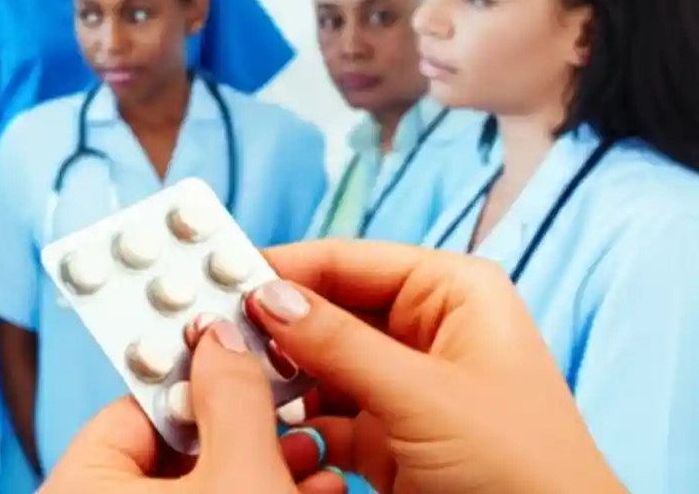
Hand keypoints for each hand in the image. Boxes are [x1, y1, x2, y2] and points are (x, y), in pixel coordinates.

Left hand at [42, 320, 347, 492]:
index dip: (198, 374)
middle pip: (177, 446)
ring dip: (269, 463)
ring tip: (316, 448)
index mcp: (80, 487)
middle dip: (246, 423)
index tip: (243, 346)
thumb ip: (230, 398)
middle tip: (291, 394)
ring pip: (205, 483)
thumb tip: (221, 334)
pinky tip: (316, 485)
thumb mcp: (242, 478)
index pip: (134, 407)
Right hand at [243, 240, 625, 493]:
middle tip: (209, 333)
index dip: (283, 268)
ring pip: (317, 364)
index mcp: (452, 293)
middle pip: (326, 310)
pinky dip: (290, 422)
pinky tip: (259, 424)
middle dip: (271, 327)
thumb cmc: (524, 470)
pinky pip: (321, 413)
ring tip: (225, 379)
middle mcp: (425, 330)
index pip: (348, 261)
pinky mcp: (386, 436)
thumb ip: (339, 344)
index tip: (217, 279)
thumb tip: (267, 296)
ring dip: (275, 376)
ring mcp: (402, 384)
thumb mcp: (423, 398)